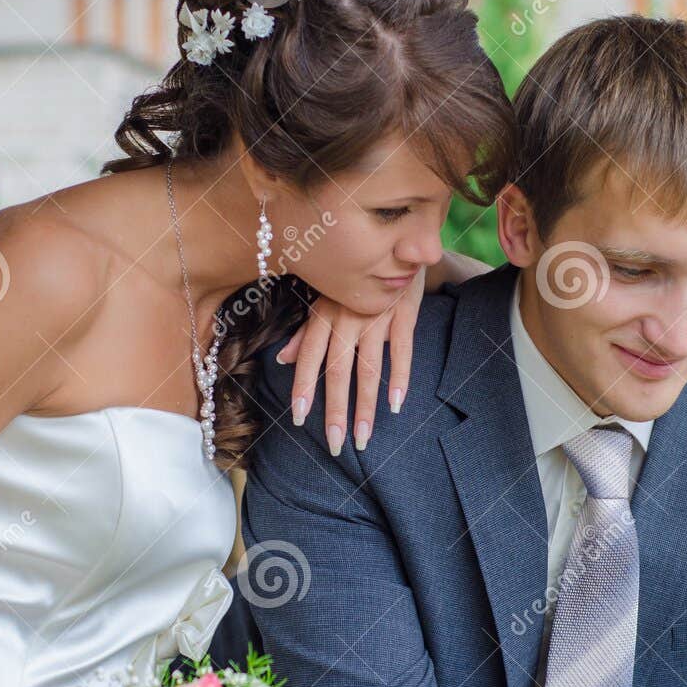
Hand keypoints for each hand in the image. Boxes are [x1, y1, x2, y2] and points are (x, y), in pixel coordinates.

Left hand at [279, 271, 423, 455]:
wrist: (397, 243)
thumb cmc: (356, 278)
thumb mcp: (326, 298)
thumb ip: (305, 331)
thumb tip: (281, 358)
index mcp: (325, 314)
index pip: (309, 357)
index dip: (303, 387)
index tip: (299, 419)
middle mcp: (347, 317)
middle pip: (338, 370)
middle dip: (335, 410)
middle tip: (334, 444)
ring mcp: (377, 315)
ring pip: (369, 367)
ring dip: (366, 406)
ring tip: (364, 438)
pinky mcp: (405, 313)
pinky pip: (402, 349)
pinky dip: (400, 377)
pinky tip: (396, 404)